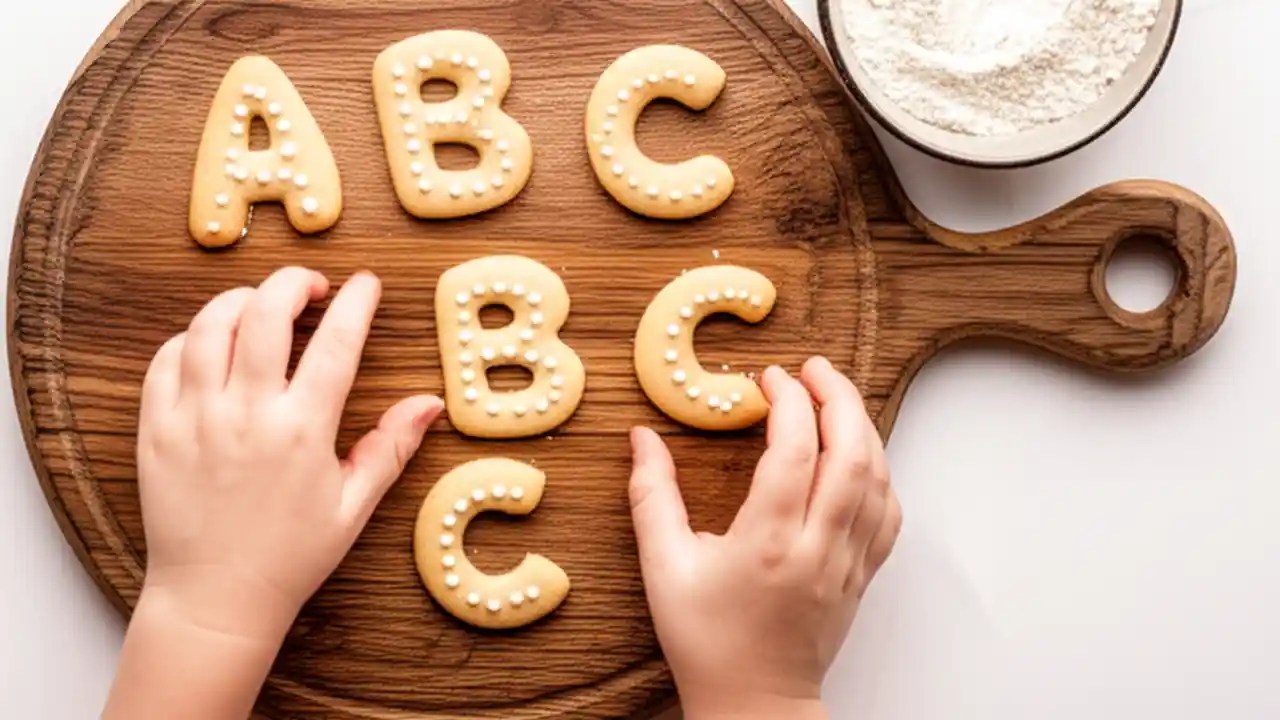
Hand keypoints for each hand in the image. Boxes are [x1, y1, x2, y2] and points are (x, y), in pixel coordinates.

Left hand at [135, 267, 442, 638]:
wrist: (215, 599)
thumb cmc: (290, 556)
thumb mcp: (354, 504)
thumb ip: (391, 447)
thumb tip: (430, 403)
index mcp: (302, 432)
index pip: (335, 343)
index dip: (356, 303)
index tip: (366, 284)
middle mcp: (246, 416)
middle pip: (264, 313)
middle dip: (293, 283)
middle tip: (311, 287)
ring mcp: (194, 419)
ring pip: (208, 325)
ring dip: (240, 300)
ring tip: (261, 306)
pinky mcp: (156, 430)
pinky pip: (166, 359)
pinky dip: (191, 337)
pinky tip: (214, 343)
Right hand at [628, 357, 901, 718]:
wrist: (754, 703)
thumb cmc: (705, 640)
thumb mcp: (663, 567)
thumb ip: (650, 496)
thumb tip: (641, 437)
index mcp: (766, 544)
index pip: (794, 450)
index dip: (787, 401)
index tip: (768, 378)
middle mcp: (816, 550)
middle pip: (851, 454)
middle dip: (837, 396)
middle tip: (812, 368)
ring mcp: (847, 564)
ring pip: (878, 480)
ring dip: (862, 428)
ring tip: (834, 398)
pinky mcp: (862, 577)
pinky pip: (889, 514)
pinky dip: (879, 473)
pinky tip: (858, 455)